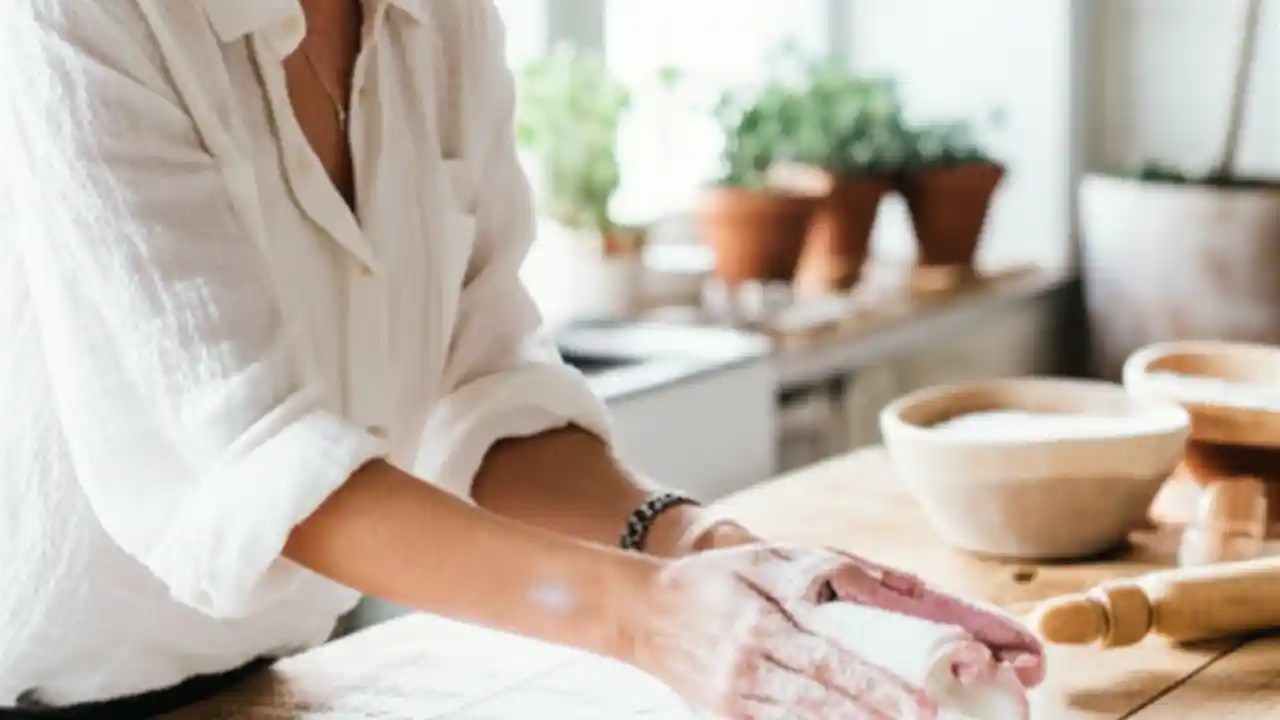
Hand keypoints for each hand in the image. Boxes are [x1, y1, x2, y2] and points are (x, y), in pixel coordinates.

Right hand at [682, 519, 1044, 687]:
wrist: (643, 614)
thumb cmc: (714, 580)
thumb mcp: (766, 558)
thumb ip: (829, 568)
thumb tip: (895, 585)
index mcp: (760, 622)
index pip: (829, 661)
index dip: (876, 686)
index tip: (920, 703)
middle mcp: (747, 665)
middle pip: (821, 701)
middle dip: (874, 716)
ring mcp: (735, 697)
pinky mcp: (726, 716)